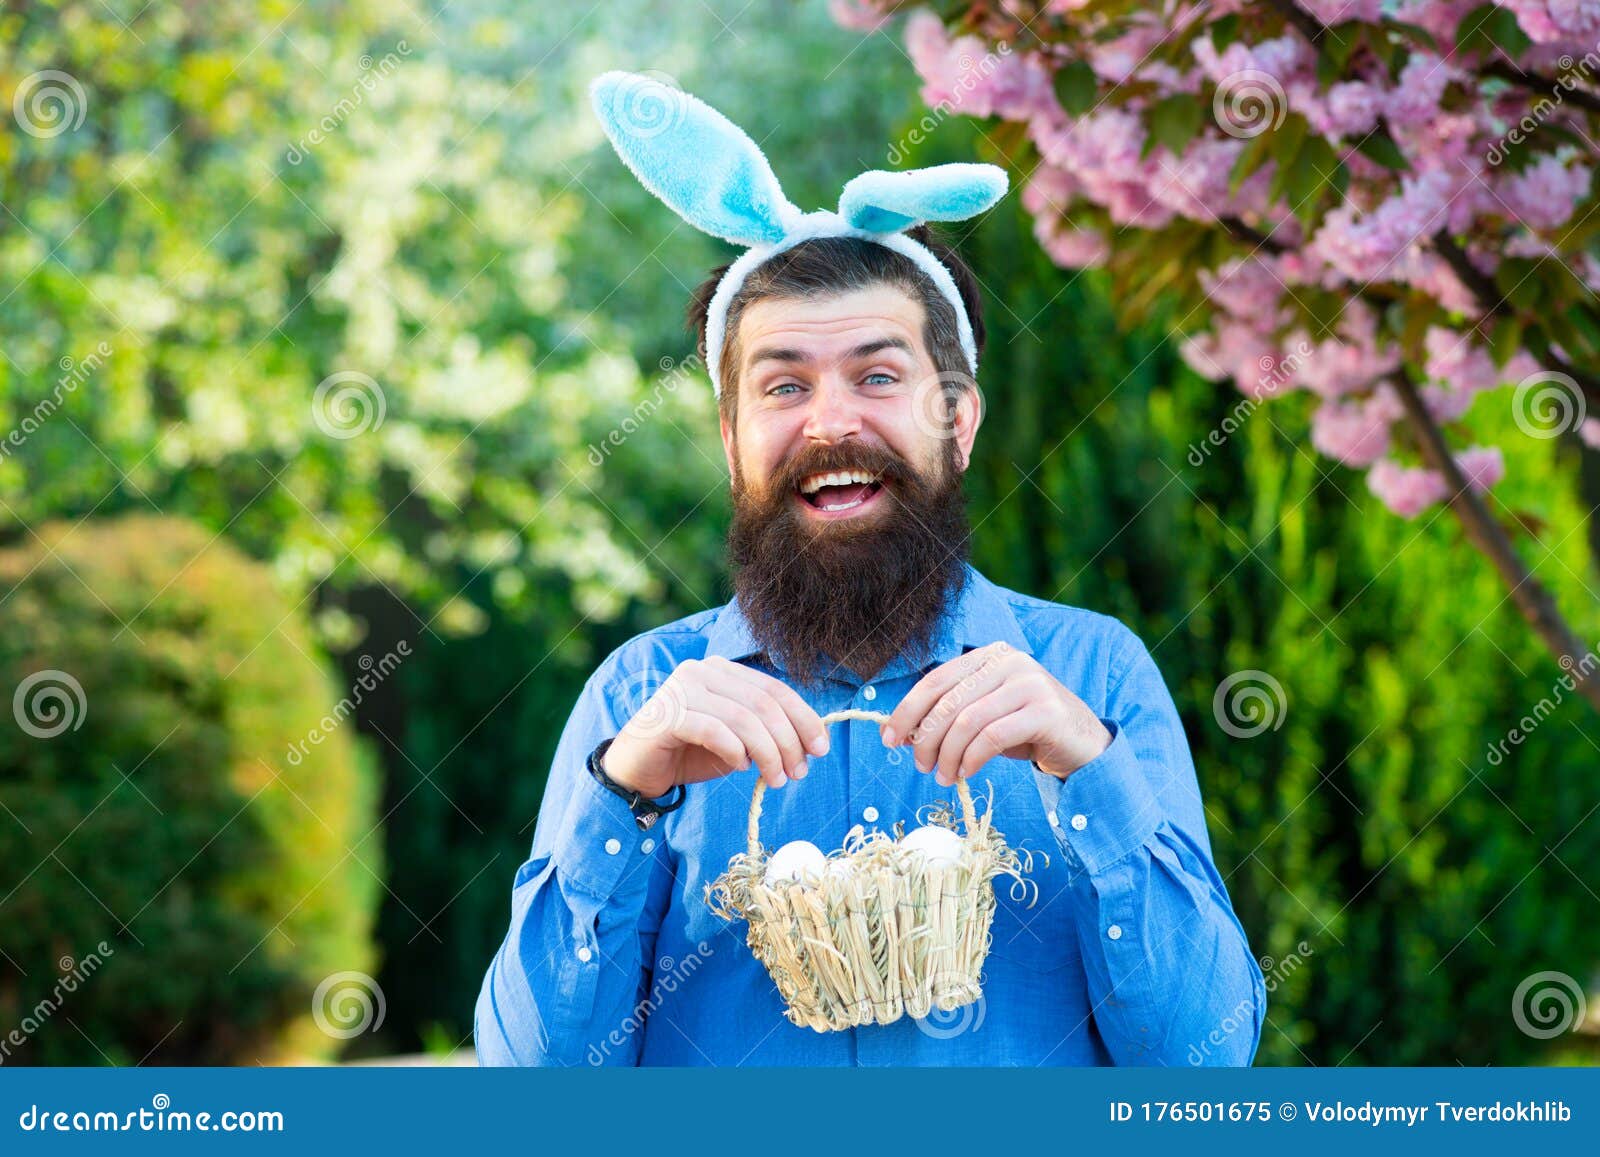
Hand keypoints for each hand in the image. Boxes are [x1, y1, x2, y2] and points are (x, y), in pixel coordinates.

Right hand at [602, 656, 829, 798]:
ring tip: (775, 779)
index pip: (775, 689)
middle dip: (788, 741)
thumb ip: (766, 732)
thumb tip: (811, 742)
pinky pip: (714, 731)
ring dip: (767, 753)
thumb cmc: (690, 753)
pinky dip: (734, 752)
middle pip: (763, 704)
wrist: (637, 770)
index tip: (821, 749)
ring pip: (743, 718)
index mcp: (723, 670)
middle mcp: (702, 671)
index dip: (803, 718)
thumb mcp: (737, 740)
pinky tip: (739, 767)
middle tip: (798, 773)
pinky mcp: (667, 714)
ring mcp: (682, 689)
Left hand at [880, 641, 1111, 784]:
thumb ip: (951, 714)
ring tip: (944, 777)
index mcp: (989, 656)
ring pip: (967, 721)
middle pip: (948, 702)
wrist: (1083, 744)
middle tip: (919, 766)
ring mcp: (1029, 684)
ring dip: (948, 755)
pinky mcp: (1044, 711)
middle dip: (925, 738)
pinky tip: (967, 773)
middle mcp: (1009, 662)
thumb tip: (900, 732)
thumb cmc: (1026, 731)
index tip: (889, 739)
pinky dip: (972, 760)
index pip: (935, 680)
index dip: (907, 710)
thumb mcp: (985, 715)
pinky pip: (992, 737)